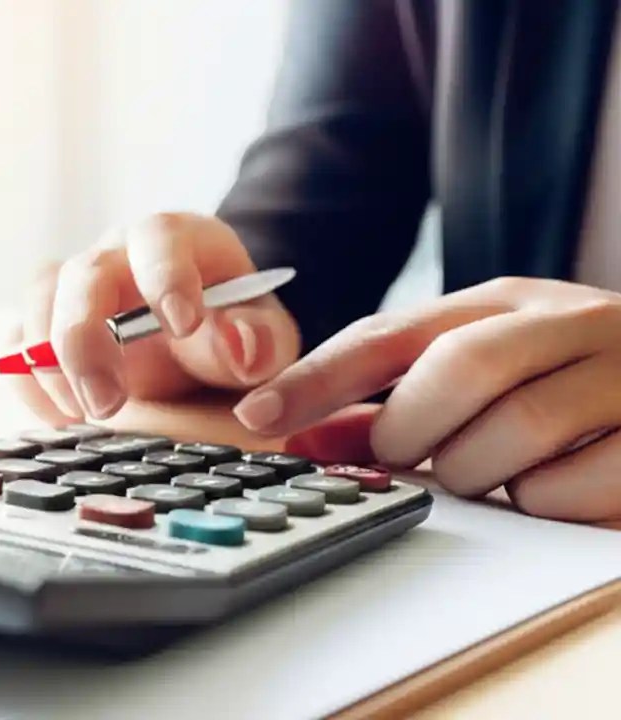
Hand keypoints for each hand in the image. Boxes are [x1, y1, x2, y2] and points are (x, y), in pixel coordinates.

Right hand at [11, 213, 300, 423]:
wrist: (203, 346)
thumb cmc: (234, 332)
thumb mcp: (264, 339)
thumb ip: (259, 341)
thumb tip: (240, 347)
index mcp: (177, 240)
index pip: (160, 236)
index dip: (166, 276)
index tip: (183, 326)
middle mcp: (117, 253)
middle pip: (84, 274)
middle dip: (88, 341)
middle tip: (108, 403)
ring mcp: (75, 286)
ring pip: (39, 299)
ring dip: (51, 361)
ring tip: (87, 413)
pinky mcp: (47, 323)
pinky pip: (17, 341)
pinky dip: (28, 379)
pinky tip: (61, 416)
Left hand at [233, 277, 620, 522]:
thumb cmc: (573, 386)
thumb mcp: (488, 375)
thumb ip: (395, 403)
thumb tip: (303, 435)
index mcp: (506, 302)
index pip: (388, 334)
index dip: (315, 380)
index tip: (257, 418)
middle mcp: (567, 322)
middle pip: (456, 369)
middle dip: (412, 430)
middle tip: (409, 459)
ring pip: (516, 430)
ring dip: (476, 472)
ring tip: (488, 475)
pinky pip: (570, 487)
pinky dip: (539, 504)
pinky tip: (546, 492)